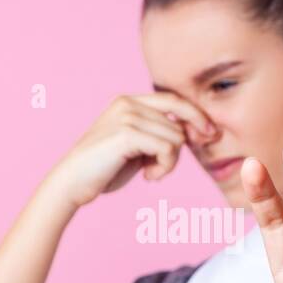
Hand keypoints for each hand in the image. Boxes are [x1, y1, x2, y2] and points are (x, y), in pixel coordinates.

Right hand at [47, 93, 217, 208]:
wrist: (72, 183)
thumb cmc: (104, 169)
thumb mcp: (136, 146)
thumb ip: (158, 134)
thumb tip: (193, 131)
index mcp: (128, 101)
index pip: (174, 100)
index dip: (196, 115)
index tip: (210, 133)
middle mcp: (128, 103)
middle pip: (178, 123)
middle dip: (178, 150)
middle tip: (163, 168)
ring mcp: (127, 116)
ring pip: (176, 138)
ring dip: (169, 164)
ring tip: (150, 173)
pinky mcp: (127, 133)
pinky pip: (168, 149)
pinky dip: (165, 168)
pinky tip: (148, 177)